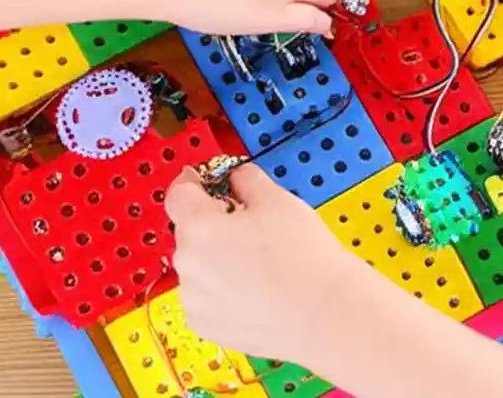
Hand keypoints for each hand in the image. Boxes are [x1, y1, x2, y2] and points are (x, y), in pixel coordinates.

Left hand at [164, 164, 371, 362]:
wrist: (323, 313)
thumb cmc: (303, 258)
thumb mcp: (278, 200)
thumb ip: (246, 179)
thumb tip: (236, 178)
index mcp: (200, 228)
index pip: (178, 193)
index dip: (193, 182)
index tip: (204, 182)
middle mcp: (188, 265)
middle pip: (190, 231)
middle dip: (213, 225)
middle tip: (251, 229)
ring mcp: (194, 299)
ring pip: (197, 266)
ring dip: (216, 259)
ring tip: (258, 266)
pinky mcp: (205, 325)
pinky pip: (205, 297)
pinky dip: (221, 291)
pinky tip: (254, 290)